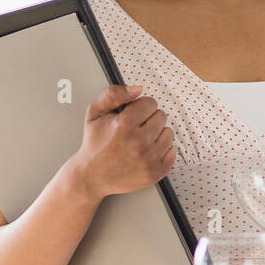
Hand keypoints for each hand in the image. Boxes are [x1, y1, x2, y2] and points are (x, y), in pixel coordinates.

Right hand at [68, 84, 175, 201]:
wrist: (92, 176)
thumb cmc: (94, 143)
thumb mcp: (95, 113)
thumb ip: (113, 94)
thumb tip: (138, 89)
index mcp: (124, 125)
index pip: (150, 103)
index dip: (140, 107)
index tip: (132, 116)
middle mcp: (139, 142)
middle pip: (161, 116)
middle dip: (149, 119)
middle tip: (135, 129)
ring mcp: (149, 159)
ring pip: (169, 133)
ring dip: (157, 134)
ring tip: (140, 141)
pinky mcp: (156, 172)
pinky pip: (172, 151)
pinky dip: (162, 151)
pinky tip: (146, 152)